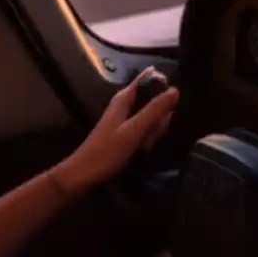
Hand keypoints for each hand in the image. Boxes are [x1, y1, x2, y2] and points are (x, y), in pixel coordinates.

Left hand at [48, 68, 179, 197]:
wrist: (82, 177)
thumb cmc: (106, 152)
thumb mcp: (134, 130)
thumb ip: (154, 110)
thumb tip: (175, 89)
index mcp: (123, 99)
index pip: (146, 79)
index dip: (161, 86)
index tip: (171, 103)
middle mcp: (124, 106)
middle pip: (152, 101)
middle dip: (159, 117)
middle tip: (152, 134)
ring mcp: (125, 121)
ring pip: (151, 119)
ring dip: (153, 132)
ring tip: (144, 146)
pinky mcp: (125, 135)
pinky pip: (145, 132)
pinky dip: (146, 141)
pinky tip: (142, 151)